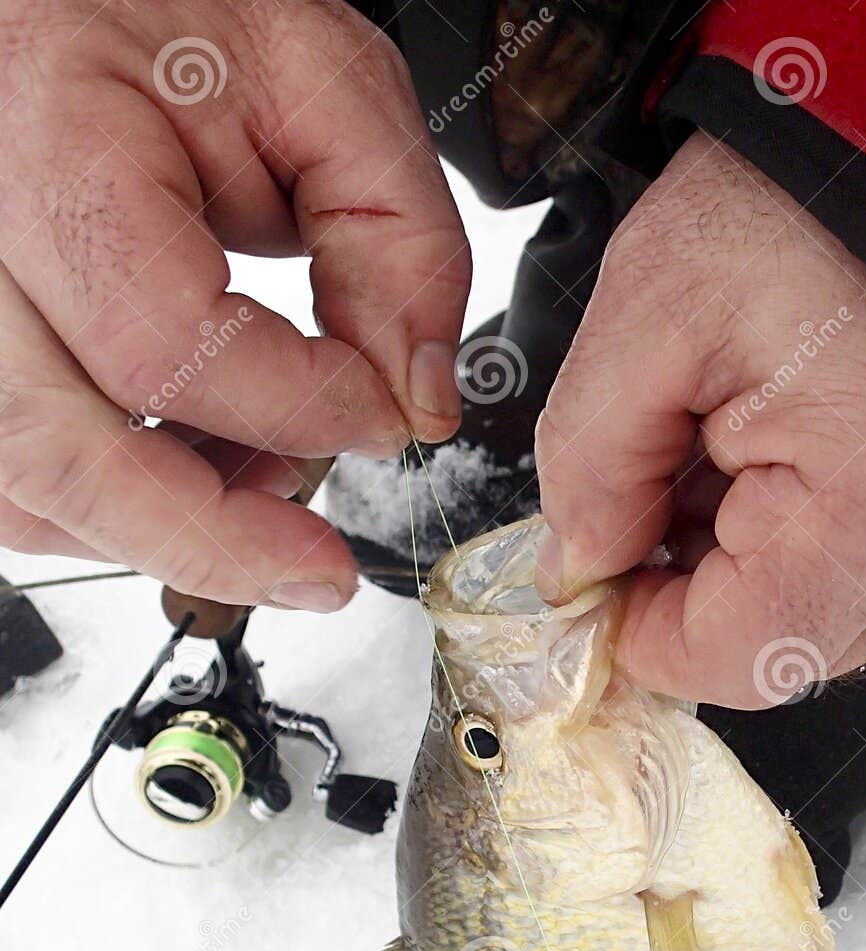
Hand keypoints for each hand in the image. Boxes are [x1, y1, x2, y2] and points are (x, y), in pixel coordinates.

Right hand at [0, 0, 469, 608]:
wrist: (69, 5)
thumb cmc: (172, 15)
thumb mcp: (325, 85)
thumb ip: (396, 240)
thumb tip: (417, 396)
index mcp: (49, 139)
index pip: (165, 339)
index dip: (296, 405)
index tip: (382, 411)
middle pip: (63, 454)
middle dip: (212, 537)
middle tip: (318, 571)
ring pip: (26, 486)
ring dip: (161, 530)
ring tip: (268, 510)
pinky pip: (12, 477)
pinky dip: (112, 510)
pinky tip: (196, 481)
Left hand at [535, 133, 865, 707]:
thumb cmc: (806, 206)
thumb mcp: (651, 311)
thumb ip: (590, 467)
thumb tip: (578, 573)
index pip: (736, 659)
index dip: (642, 633)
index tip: (595, 573)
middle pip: (777, 653)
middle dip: (692, 590)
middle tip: (660, 482)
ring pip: (818, 627)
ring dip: (746, 567)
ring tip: (727, 449)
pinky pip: (864, 585)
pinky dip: (800, 545)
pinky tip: (780, 459)